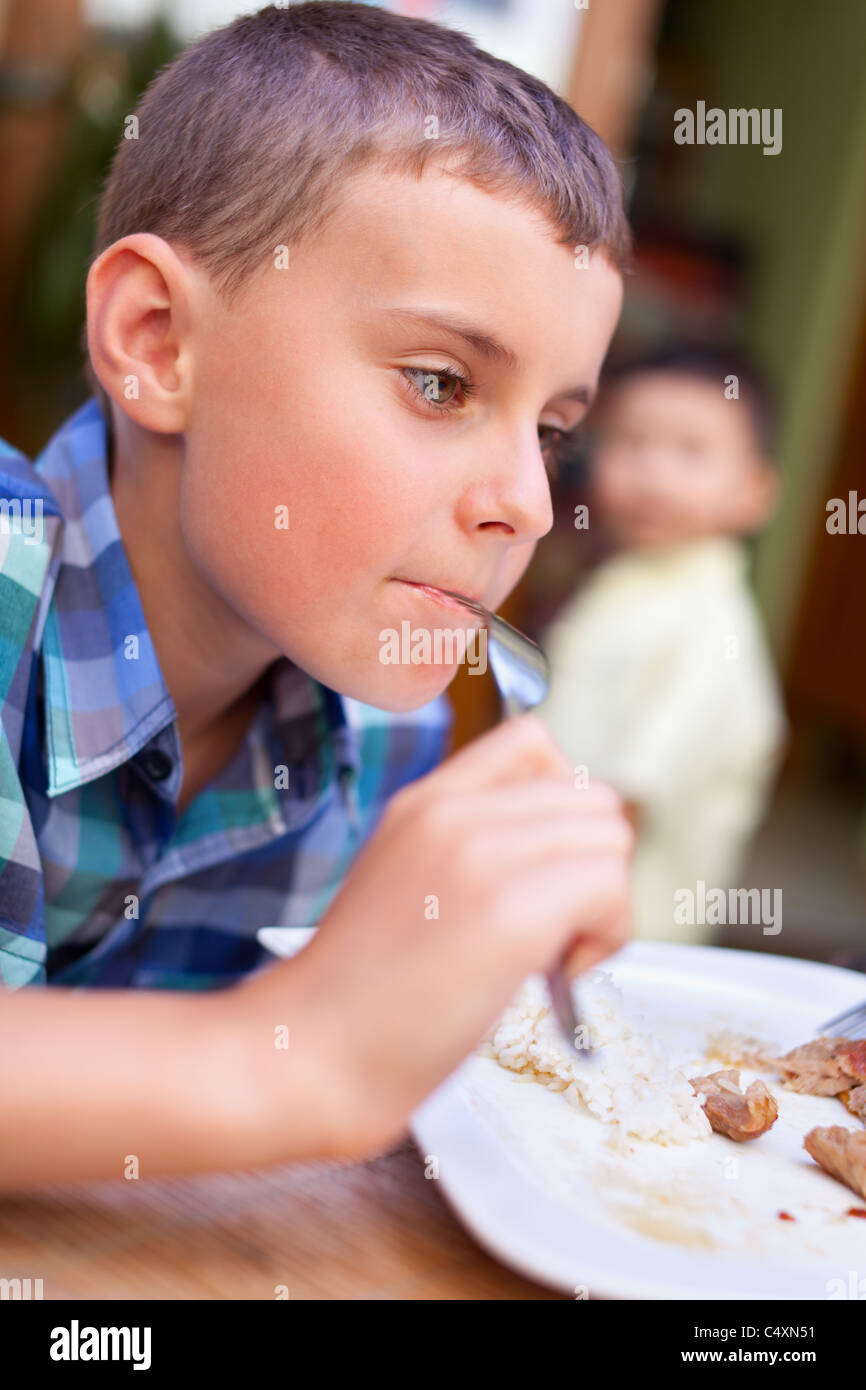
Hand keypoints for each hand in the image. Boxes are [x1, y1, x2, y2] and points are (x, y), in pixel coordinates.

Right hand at [242, 713, 632, 1158]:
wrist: (311, 1052)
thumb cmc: (362, 994)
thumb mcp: (403, 880)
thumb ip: (469, 848)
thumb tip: (561, 856)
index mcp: (425, 800)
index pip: (535, 742)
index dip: (565, 806)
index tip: (545, 870)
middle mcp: (453, 812)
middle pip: (593, 797)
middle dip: (594, 864)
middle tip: (556, 926)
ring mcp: (479, 855)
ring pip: (611, 837)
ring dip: (604, 902)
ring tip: (553, 954)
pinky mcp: (508, 912)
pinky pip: (609, 889)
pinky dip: (606, 937)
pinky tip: (557, 976)